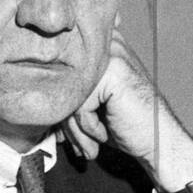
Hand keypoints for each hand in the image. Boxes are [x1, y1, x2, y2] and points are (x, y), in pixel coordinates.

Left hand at [62, 28, 192, 192]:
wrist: (157, 142)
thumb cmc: (124, 125)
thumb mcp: (91, 107)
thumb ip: (68, 96)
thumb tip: (35, 106)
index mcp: (98, 50)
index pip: (59, 72)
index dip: (60, 107)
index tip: (65, 135)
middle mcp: (104, 46)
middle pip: (63, 86)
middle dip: (66, 122)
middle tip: (78, 145)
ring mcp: (111, 57)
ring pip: (69, 97)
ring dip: (76, 130)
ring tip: (88, 146)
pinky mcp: (113, 73)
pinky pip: (80, 106)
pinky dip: (89, 127)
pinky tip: (104, 135)